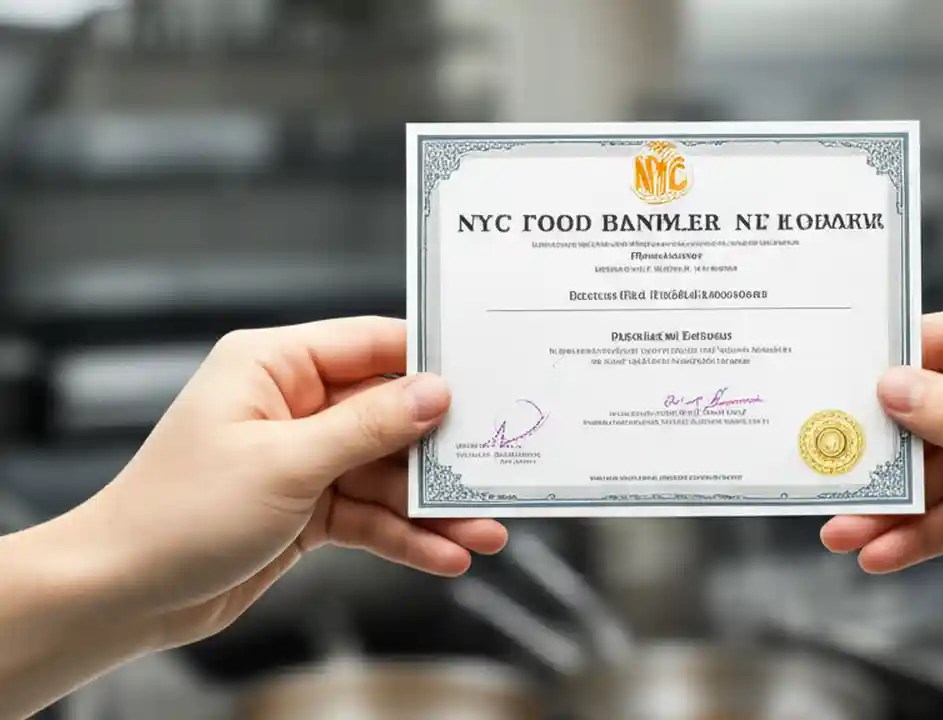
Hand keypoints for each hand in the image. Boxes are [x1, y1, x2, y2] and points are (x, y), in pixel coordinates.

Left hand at [72, 317, 505, 648]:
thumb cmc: (177, 513)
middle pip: (389, 417)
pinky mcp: (306, 507)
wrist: (122, 594)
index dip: (430, 363)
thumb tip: (435, 392)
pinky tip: (444, 555)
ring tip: (484, 531)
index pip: (370, 345)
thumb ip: (368, 427)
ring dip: (432, 507)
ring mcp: (301, 458)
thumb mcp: (285, 464)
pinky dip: (405, 536)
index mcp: (272, 366)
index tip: (486, 381)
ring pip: (387, 474)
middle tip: (495, 469)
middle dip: (441, 454)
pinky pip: (370, 514)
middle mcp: (291, 405)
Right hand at [822, 311, 942, 641]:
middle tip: (827, 465)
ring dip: (893, 504)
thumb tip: (891, 385)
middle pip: (934, 413)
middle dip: (884, 450)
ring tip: (842, 530)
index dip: (895, 361)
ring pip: (938, 472)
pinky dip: (920, 534)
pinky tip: (883, 554)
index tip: (838, 380)